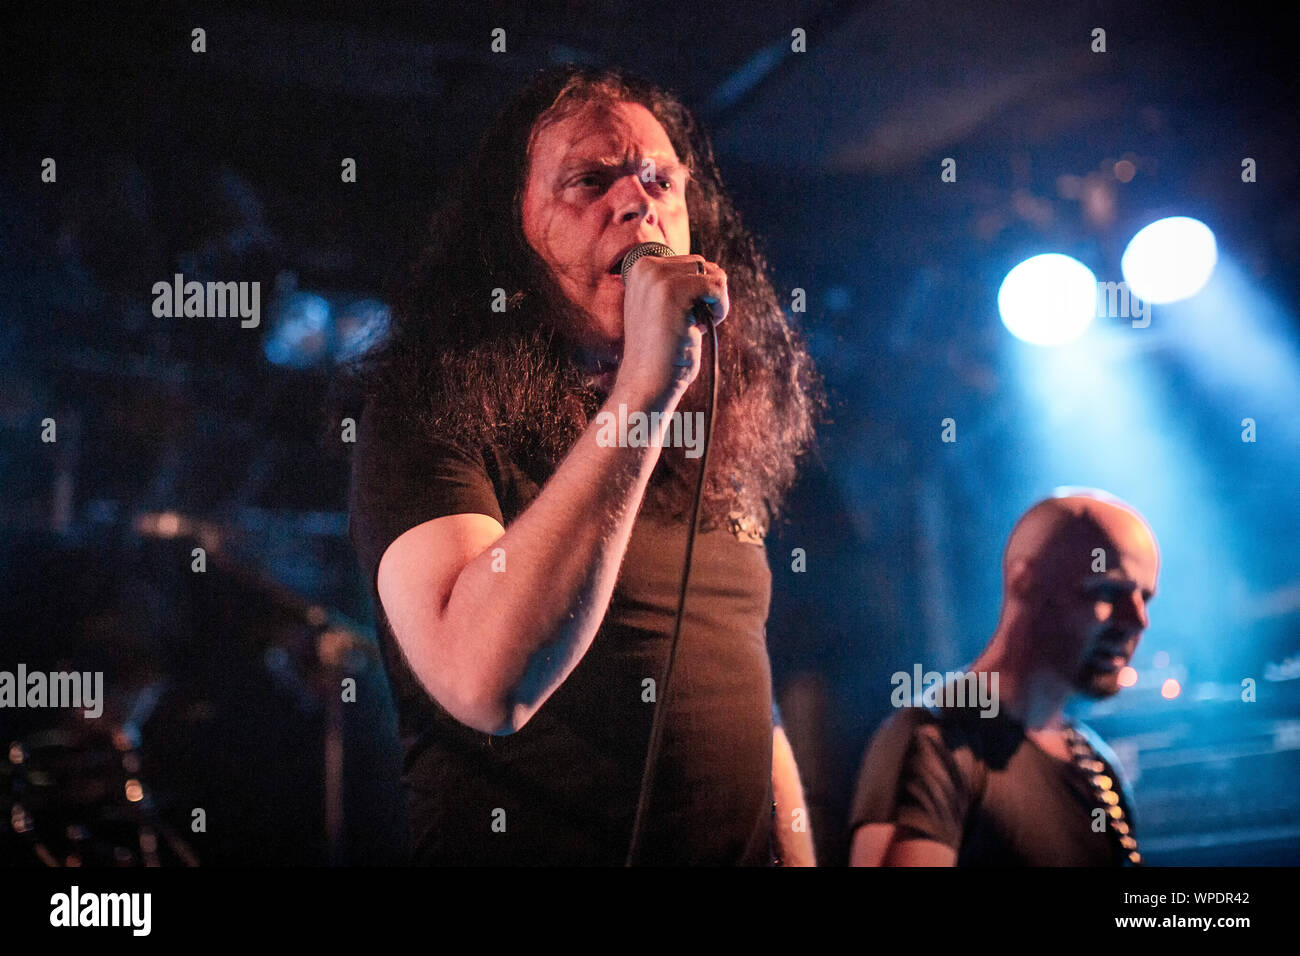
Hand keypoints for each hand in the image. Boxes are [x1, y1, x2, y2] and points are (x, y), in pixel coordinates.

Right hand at [614, 253, 727, 407]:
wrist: (648, 380)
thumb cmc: (662, 350)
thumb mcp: (663, 307)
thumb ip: (680, 284)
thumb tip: (717, 270)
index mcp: (640, 267)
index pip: (690, 263)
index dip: (695, 293)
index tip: (679, 317)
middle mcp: (645, 266)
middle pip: (702, 265)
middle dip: (705, 295)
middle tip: (688, 324)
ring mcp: (656, 277)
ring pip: (713, 274)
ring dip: (714, 303)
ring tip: (694, 326)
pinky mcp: (672, 290)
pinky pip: (718, 286)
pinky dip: (720, 309)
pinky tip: (701, 328)